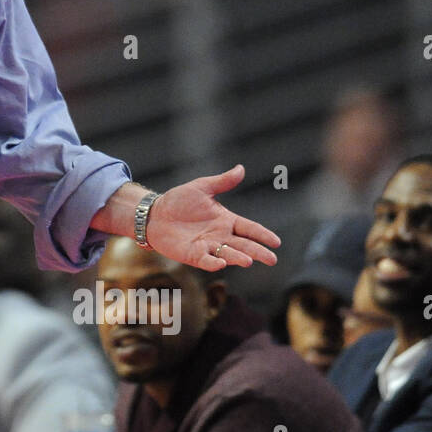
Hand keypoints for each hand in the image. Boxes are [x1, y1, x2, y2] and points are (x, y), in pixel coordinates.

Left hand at [145, 165, 279, 270]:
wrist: (154, 214)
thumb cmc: (178, 201)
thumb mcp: (201, 188)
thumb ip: (222, 182)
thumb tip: (241, 168)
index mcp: (226, 220)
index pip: (249, 228)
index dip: (262, 235)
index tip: (276, 242)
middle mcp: (220, 236)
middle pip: (243, 245)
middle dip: (258, 252)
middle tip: (272, 259)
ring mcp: (207, 247)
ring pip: (227, 254)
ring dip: (237, 258)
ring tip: (248, 261)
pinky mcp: (193, 255)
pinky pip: (205, 260)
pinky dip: (213, 263)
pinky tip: (221, 263)